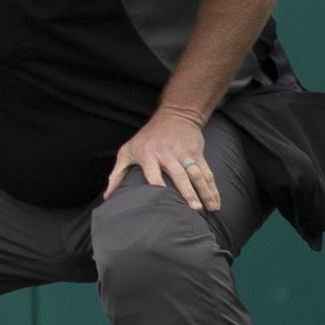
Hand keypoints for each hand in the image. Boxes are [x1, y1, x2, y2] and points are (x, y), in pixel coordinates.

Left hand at [103, 107, 219, 211]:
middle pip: (179, 174)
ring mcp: (185, 154)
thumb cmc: (146, 138)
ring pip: (196, 174)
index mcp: (148, 155)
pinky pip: (207, 172)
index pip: (151, 169)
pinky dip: (212, 188)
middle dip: (187, 192)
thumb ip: (117, 174)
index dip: (155, 180)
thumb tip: (108, 196)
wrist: (175, 115)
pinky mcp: (197, 154)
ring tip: (210, 208)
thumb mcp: (127, 151)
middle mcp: (168, 154)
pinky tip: (216, 201)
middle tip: (194, 209)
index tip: (159, 192)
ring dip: (205, 192)